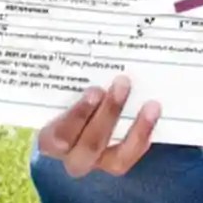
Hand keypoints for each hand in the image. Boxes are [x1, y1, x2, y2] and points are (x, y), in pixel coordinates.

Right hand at [36, 76, 160, 177]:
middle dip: (109, 114)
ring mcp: (96, 162)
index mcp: (49, 139)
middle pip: (90, 145)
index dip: (78, 116)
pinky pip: (132, 155)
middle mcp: (72, 156)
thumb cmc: (56, 106)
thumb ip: (57, 80)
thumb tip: (61, 40)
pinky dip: (144, 136)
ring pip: (116, 158)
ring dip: (135, 131)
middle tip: (122, 83)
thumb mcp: (51, 95)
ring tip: (151, 105)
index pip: (60, 135)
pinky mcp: (115, 162)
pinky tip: (153, 114)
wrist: (63, 131)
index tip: (94, 90)